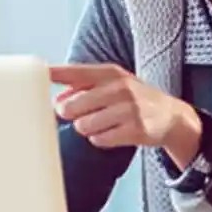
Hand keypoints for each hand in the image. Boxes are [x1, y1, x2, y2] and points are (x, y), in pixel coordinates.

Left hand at [50, 64, 200, 159]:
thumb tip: (55, 102)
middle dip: (70, 114)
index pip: (77, 72)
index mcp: (110, 73)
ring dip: (87, 128)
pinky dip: (101, 139)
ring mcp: (129, 109)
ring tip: (101, 123)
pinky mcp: (135, 129)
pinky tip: (112, 133)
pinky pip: (100, 139)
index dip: (56, 74)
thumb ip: (81, 89)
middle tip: (79, 114)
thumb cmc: (133, 99)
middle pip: (72, 106)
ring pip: (84, 126)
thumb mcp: (111, 85)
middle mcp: (120, 88)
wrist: (170, 115)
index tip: (40, 74)